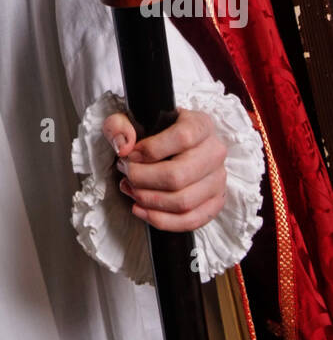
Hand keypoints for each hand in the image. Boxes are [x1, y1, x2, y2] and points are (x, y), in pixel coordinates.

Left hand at [101, 108, 227, 231]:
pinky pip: (191, 220)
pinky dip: (161, 220)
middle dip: (143, 179)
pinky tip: (141, 209)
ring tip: (130, 189)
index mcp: (201, 125)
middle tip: (125, 173)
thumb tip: (123, 146)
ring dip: (149, 200)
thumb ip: (120, 125)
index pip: (182, 138)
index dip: (151, 150)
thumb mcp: (133, 119)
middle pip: (179, 175)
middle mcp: (215, 152)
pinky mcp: (215, 203)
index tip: (129, 155)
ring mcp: (218, 180)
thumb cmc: (155, 133)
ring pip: (184, 201)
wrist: (174, 146)